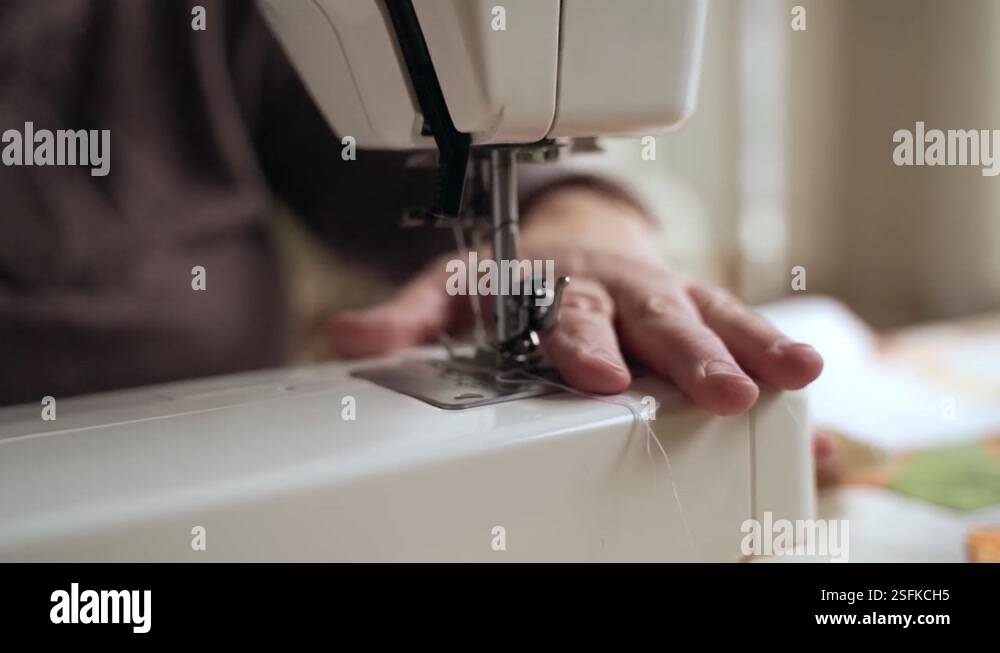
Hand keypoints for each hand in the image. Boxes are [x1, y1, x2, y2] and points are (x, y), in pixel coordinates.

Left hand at [327, 186, 822, 416]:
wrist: (567, 240)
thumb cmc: (514, 277)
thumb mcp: (453, 288)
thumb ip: (408, 317)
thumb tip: (347, 339)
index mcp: (556, 286)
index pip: (569, 317)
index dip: (582, 345)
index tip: (598, 376)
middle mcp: (616, 290)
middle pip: (654, 319)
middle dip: (689, 354)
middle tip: (721, 388)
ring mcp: (660, 301)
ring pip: (711, 318)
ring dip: (751, 347)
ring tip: (794, 376)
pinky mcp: (694, 314)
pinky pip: (739, 337)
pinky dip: (772, 371)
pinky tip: (809, 415)